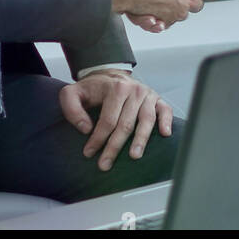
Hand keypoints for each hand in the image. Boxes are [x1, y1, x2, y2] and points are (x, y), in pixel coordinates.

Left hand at [58, 70, 173, 170]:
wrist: (111, 74)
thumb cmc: (93, 88)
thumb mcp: (73, 93)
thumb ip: (72, 109)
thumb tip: (85, 129)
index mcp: (115, 88)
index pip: (107, 120)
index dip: (98, 138)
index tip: (89, 153)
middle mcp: (134, 90)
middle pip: (125, 124)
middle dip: (114, 147)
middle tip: (105, 164)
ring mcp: (147, 94)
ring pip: (146, 120)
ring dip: (141, 139)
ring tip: (134, 156)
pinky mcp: (157, 99)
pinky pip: (165, 110)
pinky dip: (166, 121)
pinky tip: (165, 134)